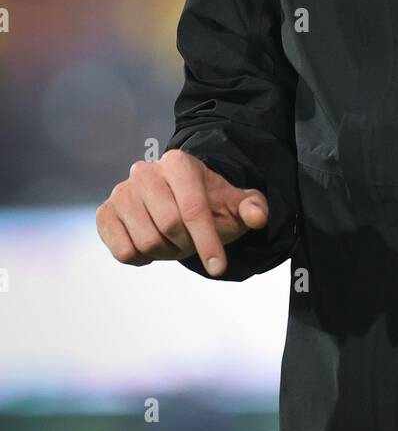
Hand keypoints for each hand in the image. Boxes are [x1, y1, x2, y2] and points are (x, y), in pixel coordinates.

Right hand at [96, 148, 268, 277]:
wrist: (175, 201)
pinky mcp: (105, 213)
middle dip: (187, 245)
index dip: (207, 240)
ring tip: (172, 241)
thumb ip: (253, 207)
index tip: (219, 268)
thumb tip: (258, 216)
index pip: (192, 207)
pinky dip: (143, 259)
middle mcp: (144, 171)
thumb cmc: (209, 203)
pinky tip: (151, 246)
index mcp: (178, 162)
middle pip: (169, 226)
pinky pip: (123, 252)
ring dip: (166, 253)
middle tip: (191, 244)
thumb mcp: (234, 204)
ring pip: (146, 242)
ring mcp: (121, 192)